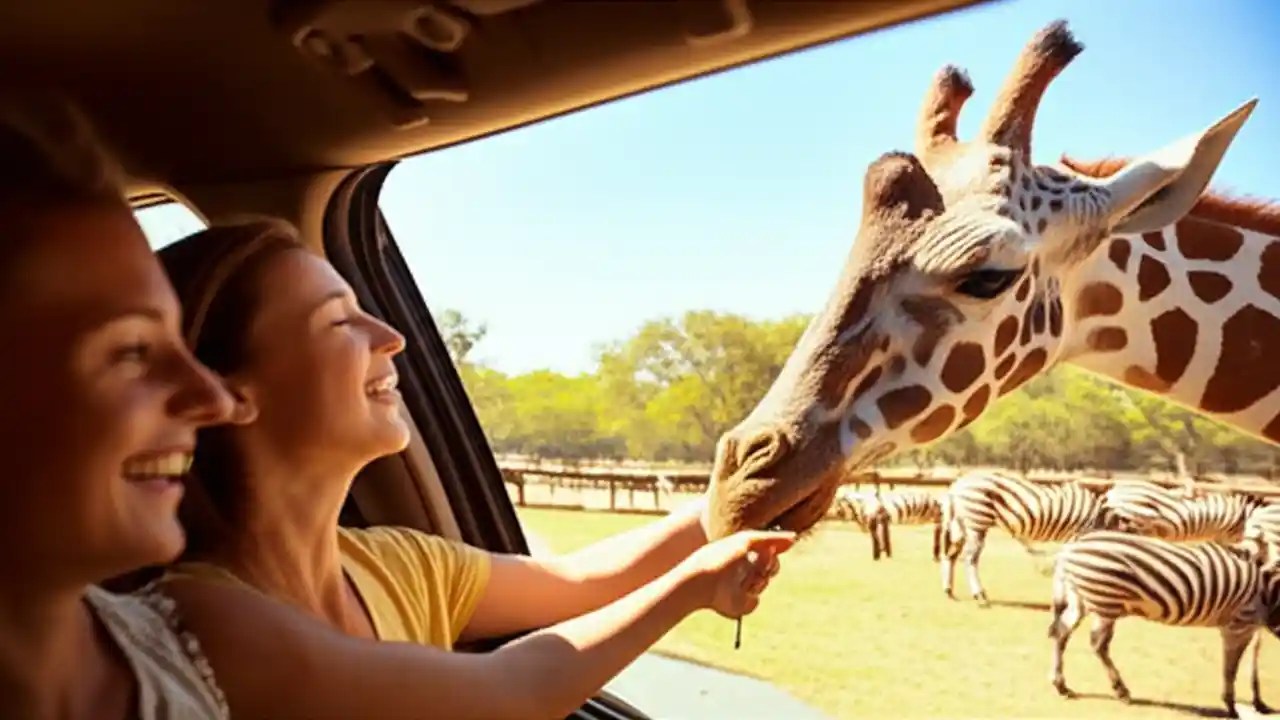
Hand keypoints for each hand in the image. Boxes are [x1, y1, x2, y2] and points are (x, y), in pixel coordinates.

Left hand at [678, 530, 794, 618]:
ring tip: (741, 576)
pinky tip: (737, 590)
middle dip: (768, 564)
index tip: (768, 548)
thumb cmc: (722, 555)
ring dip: (756, 577)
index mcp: (746, 554)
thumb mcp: (748, 540)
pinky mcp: (741, 604)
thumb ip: (772, 538)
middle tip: (757, 561)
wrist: (705, 579)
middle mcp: (746, 570)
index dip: (772, 551)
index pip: (771, 552)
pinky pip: (755, 601)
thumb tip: (794, 538)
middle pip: (773, 567)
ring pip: (765, 583)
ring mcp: (744, 588)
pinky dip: (748, 594)